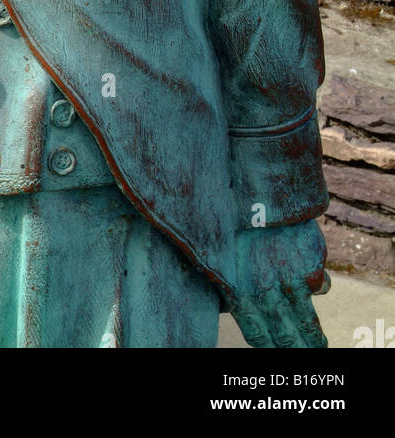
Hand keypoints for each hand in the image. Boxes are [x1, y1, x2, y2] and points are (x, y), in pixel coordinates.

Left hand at [231, 220, 329, 347]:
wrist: (261, 193)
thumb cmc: (238, 220)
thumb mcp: (227, 254)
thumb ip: (238, 283)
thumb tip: (244, 303)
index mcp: (239, 293)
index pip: (257, 336)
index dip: (270, 347)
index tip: (278, 351)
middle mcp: (265, 296)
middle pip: (285, 339)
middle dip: (296, 350)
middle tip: (307, 355)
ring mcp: (290, 287)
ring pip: (307, 324)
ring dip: (315, 339)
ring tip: (320, 346)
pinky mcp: (311, 273)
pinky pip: (321, 287)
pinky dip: (319, 285)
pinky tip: (316, 279)